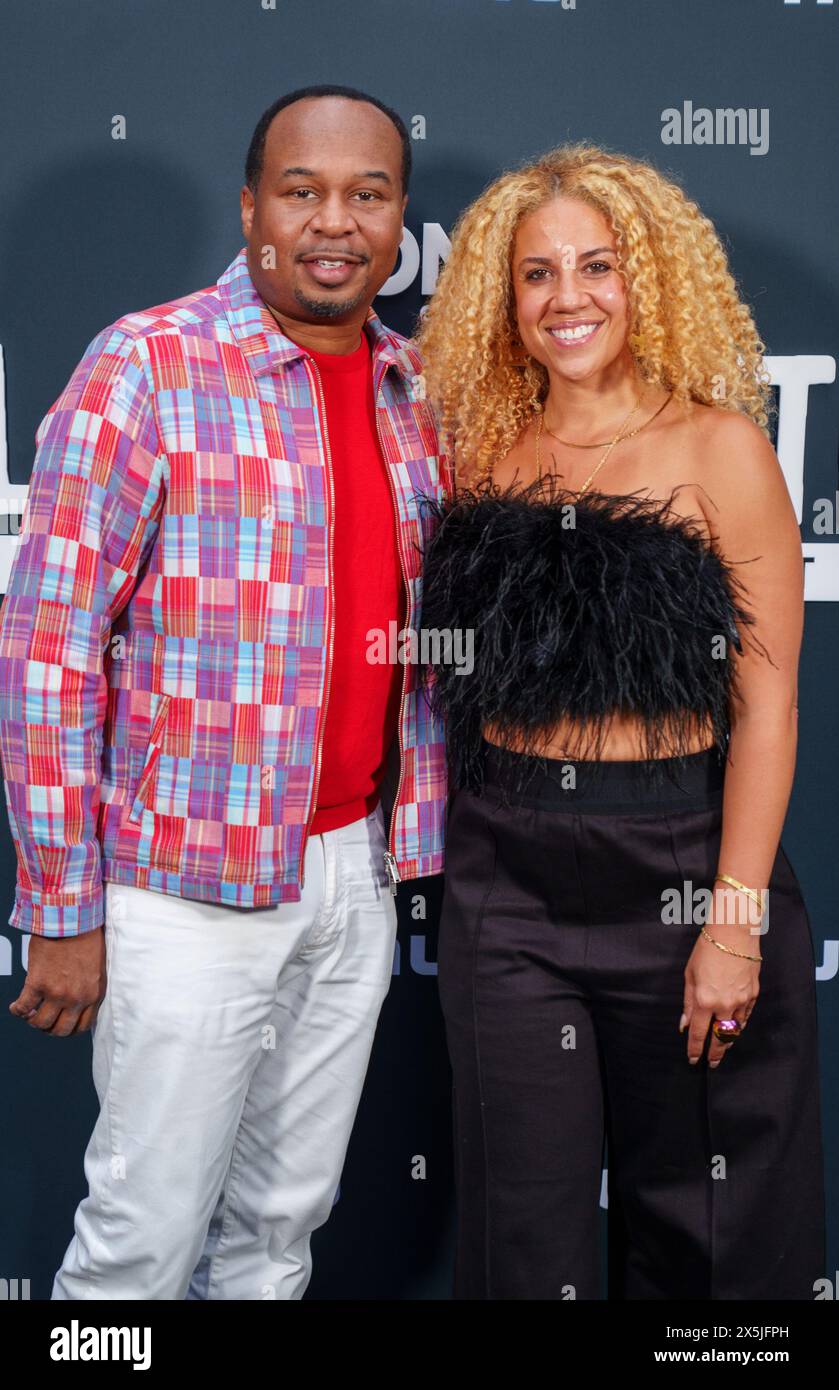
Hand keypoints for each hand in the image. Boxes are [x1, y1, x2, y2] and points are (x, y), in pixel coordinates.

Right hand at [9, 928, 106, 1035]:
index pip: (82, 1026)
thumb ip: (89, 987)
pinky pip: (23, 1007)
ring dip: (32, 1020)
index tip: (60, 1023)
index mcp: (94, 994)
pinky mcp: (38, 984)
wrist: (72, 920)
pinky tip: (15, 1006)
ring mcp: (57, 993)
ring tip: (29, 1012)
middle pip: (60, 1030)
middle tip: (42, 1019)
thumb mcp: (97, 967)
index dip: (68, 1029)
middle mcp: (76, 998)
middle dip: (50, 1028)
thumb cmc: (87, 936)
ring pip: (40, 1023)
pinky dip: (17, 1010)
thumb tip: (78, 999)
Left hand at [681, 890, 761, 1067]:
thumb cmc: (706, 949)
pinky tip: (735, 1027)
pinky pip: (746, 1016)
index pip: (698, 1034)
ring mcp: (741, 1001)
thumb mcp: (689, 975)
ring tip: (722, 1047)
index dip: (695, 1050)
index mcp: (704, 1001)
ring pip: (735, 1030)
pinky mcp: (753, 994)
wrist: (733, 932)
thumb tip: (685, 1023)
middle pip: (720, 1038)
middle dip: (715, 1054)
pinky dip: (739, 1024)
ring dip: (728, 1040)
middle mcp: (724, 1005)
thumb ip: (688, 1002)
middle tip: (712, 1063)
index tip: (693, 1060)